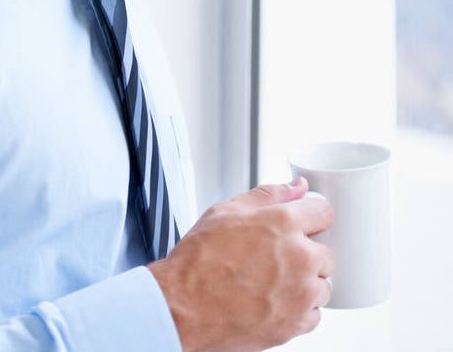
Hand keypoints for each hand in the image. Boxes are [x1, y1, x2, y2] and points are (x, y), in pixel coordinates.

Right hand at [148, 178, 334, 351]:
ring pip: (323, 285)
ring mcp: (301, 294)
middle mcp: (299, 257)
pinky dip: (300, 310)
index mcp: (284, 223)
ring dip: (306, 283)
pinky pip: (314, 314)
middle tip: (277, 258)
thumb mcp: (227, 211)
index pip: (325, 213)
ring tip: (272, 282)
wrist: (183, 307)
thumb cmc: (199, 260)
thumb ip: (269, 194)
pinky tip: (273, 301)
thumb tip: (298, 186)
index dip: (312, 217)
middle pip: (327, 252)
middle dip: (307, 253)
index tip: (303, 225)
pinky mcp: (296, 324)